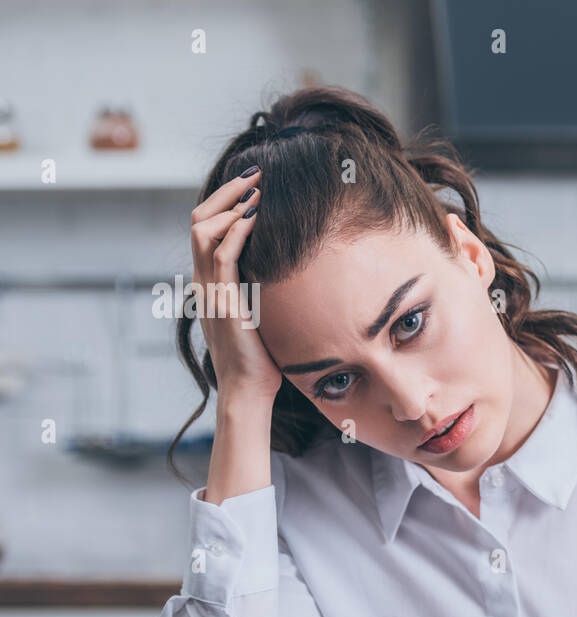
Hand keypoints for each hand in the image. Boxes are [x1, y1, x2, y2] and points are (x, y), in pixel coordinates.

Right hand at [188, 165, 282, 404]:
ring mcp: (210, 291)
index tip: (253, 184)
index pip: (204, 227)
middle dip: (227, 192)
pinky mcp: (224, 302)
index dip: (224, 201)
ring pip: (204, 231)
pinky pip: (223, 257)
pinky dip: (237, 232)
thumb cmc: (260, 355)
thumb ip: (260, 286)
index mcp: (209, 281)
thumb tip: (283, 265)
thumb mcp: (259, 310)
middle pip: (199, 220)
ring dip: (232, 204)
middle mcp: (204, 281)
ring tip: (258, 189)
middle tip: (257, 174)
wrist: (248, 389)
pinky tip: (256, 217)